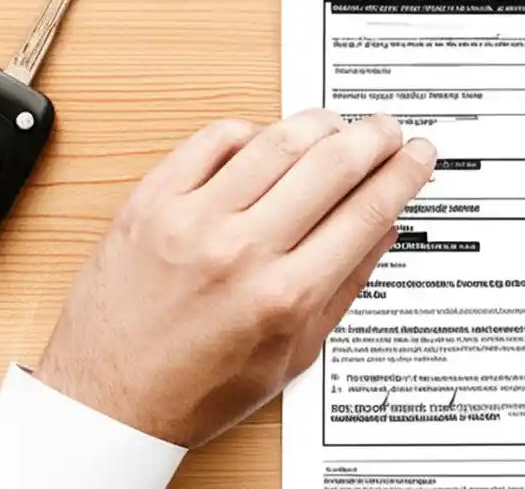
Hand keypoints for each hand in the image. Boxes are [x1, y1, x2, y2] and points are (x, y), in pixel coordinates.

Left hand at [33, 111, 435, 446]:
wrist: (106, 400)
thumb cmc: (195, 389)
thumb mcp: (292, 355)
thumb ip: (343, 288)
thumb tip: (383, 230)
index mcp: (284, 297)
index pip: (367, 211)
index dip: (404, 173)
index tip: (418, 156)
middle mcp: (240, 252)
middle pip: (331, 164)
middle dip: (374, 137)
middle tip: (386, 130)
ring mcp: (191, 220)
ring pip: (277, 140)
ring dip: (320, 124)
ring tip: (335, 127)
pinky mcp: (150, 202)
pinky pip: (213, 140)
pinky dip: (252, 130)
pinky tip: (267, 140)